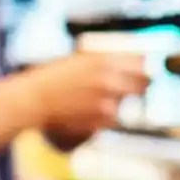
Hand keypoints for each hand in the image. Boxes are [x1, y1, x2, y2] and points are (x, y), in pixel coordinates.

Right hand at [20, 52, 149, 146]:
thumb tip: (130, 62)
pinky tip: (88, 112)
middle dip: (140, 88)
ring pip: (128, 104)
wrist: (35, 99)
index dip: (145, 69)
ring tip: (96, 102)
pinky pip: (114, 119)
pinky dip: (106, 118)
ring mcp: (108, 100)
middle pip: (144, 84)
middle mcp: (110, 79)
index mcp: (105, 60)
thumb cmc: (53, 78)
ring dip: (119, 104)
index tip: (143, 73)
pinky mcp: (102, 120)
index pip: (143, 62)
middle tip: (133, 90)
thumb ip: (106, 61)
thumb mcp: (81, 60)